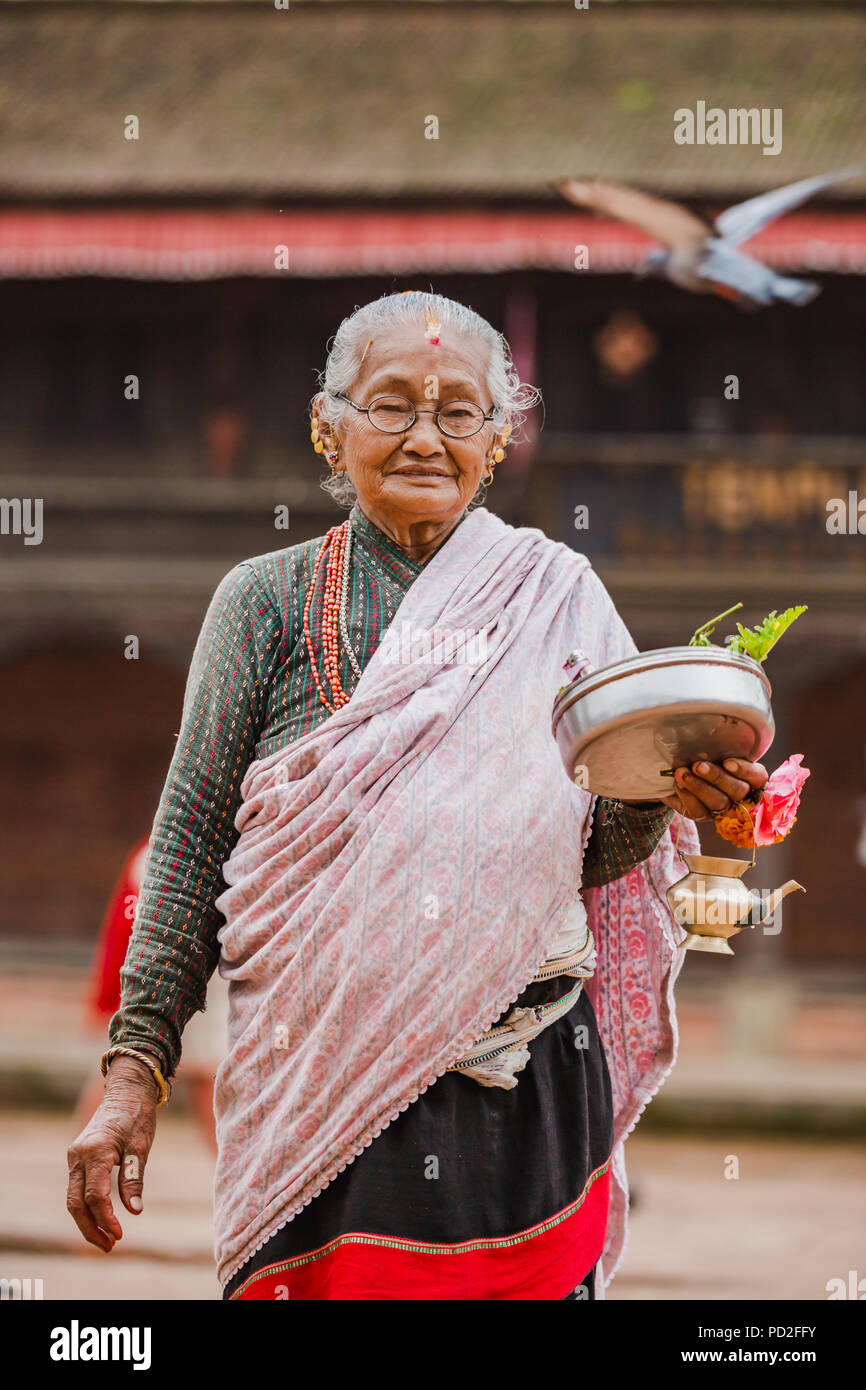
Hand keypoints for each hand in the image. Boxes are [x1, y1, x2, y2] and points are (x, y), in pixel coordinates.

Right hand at [66, 1056, 158, 1251]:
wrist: (127, 1091)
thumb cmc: (137, 1116)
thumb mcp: (141, 1146)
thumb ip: (134, 1179)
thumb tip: (134, 1211)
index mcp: (95, 1151)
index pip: (95, 1196)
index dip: (106, 1219)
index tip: (120, 1235)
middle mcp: (79, 1155)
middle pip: (76, 1203)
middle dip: (90, 1228)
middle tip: (110, 1247)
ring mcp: (75, 1157)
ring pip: (73, 1198)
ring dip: (87, 1221)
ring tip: (106, 1239)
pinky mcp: (77, 1158)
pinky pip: (77, 1188)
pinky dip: (86, 1207)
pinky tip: (101, 1219)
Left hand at [659, 757, 768, 821]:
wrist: (682, 770)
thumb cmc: (705, 756)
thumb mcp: (716, 750)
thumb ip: (720, 748)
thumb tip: (711, 741)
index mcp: (750, 777)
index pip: (758, 777)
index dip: (745, 771)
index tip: (727, 762)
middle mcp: (740, 796)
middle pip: (737, 791)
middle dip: (716, 777)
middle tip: (698, 765)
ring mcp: (722, 808)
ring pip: (718, 802)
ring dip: (698, 786)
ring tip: (682, 773)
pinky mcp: (703, 815)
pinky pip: (698, 811)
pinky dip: (687, 796)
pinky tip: (677, 784)